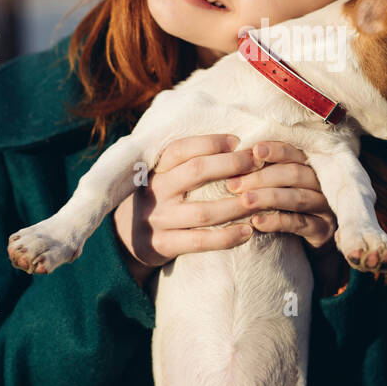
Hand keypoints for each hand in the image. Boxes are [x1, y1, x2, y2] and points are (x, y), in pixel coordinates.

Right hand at [113, 134, 266, 282]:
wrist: (126, 238)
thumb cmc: (159, 199)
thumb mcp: (163, 177)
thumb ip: (186, 163)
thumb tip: (234, 144)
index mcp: (155, 170)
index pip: (181, 149)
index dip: (211, 142)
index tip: (238, 141)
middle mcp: (155, 191)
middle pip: (196, 172)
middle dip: (231, 164)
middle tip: (258, 162)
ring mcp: (158, 219)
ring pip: (203, 211)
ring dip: (236, 205)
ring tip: (261, 199)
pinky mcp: (163, 245)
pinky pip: (200, 241)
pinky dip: (226, 237)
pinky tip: (248, 231)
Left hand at [223, 140, 337, 250]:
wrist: (307, 244)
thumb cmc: (285, 207)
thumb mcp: (278, 185)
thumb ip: (264, 170)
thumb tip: (234, 156)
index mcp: (311, 166)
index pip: (295, 153)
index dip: (276, 150)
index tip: (254, 151)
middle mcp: (321, 184)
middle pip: (295, 174)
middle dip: (262, 177)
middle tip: (233, 184)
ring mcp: (324, 208)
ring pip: (297, 198)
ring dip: (268, 198)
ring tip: (244, 200)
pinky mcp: (323, 231)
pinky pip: (299, 224)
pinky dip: (276, 221)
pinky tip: (256, 222)